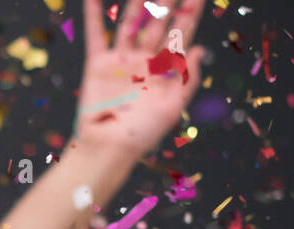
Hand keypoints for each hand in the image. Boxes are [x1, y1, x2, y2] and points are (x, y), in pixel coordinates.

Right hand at [74, 0, 205, 157]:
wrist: (108, 148)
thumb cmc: (142, 134)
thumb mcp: (173, 108)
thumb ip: (187, 78)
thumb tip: (199, 49)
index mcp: (165, 69)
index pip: (180, 32)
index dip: (189, 12)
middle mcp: (144, 60)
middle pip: (157, 21)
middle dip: (165, 0)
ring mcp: (121, 61)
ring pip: (130, 23)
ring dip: (136, 3)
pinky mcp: (98, 65)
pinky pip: (96, 36)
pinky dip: (93, 16)